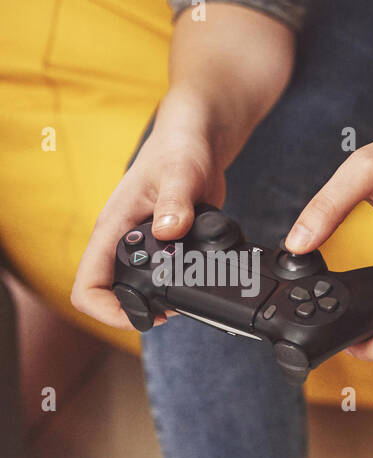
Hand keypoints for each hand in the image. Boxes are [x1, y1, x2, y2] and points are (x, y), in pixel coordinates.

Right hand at [71, 96, 226, 328]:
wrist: (197, 141)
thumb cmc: (180, 150)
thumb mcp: (180, 174)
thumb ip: (176, 202)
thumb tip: (169, 231)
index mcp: (113, 228)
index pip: (88, 284)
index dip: (107, 310)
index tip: (140, 316)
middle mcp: (122, 240)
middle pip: (110, 293)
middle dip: (136, 311)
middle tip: (172, 313)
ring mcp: (142, 245)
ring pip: (135, 288)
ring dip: (157, 301)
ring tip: (185, 303)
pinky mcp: (165, 246)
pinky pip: (160, 277)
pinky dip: (176, 287)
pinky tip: (198, 283)